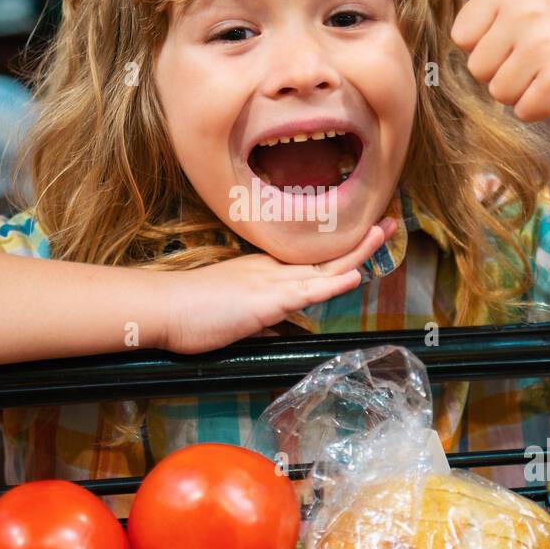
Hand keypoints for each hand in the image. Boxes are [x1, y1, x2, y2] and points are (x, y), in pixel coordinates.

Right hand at [157, 217, 396, 354]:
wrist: (162, 308)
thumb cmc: (189, 312)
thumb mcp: (232, 313)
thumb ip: (257, 316)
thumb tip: (275, 325)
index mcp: (263, 270)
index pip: (310, 261)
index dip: (339, 250)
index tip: (361, 237)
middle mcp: (271, 270)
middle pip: (324, 255)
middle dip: (359, 241)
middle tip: (387, 223)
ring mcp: (269, 283)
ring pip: (323, 267)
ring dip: (357, 253)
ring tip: (382, 235)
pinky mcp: (264, 301)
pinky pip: (306, 292)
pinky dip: (333, 284)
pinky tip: (354, 276)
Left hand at [450, 0, 549, 122]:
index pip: (461, 38)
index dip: (485, 46)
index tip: (515, 37)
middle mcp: (529, 10)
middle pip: (477, 68)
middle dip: (502, 73)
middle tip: (535, 59)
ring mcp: (546, 44)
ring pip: (498, 92)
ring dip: (521, 92)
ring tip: (546, 73)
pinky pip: (522, 110)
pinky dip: (539, 109)